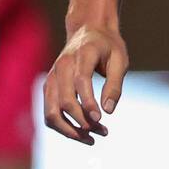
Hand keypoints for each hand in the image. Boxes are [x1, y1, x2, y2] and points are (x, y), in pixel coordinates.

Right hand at [43, 24, 127, 143]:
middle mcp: (62, 66)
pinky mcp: (48, 87)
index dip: (88, 102)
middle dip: (82, 122)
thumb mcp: (120, 60)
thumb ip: (114, 84)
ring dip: (70, 130)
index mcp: (82, 55)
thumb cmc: (108, 46)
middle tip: (104, 132)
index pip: (81, 81)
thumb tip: (108, 111)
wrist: (88, 30)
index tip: (100, 119)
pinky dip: (63, 126)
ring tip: (92, 138)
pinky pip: (50, 112)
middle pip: (64, 101)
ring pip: (51, 112)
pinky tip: (82, 132)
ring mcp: (52, 77)